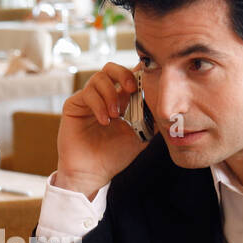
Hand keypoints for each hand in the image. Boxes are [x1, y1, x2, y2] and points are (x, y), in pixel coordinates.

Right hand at [54, 62, 147, 198]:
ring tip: (116, 115)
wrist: (92, 173)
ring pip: (99, 78)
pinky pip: (87, 93)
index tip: (147, 78)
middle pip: (111, 68)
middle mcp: (103, 96)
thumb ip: (152, 119)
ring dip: (111, 93)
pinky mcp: (74, 104)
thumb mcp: (140, 136)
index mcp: (120, 100)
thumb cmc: (114, 156)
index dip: (137, 73)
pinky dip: (99, 104)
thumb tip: (168, 104)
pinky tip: (105, 120)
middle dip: (123, 74)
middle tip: (132, 88)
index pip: (127, 76)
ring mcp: (88, 99)